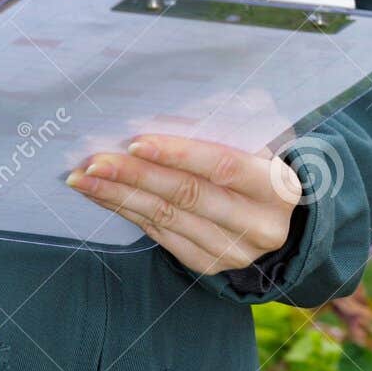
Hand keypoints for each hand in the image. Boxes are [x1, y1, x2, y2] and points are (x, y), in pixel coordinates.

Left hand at [65, 133, 304, 274]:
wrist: (287, 220)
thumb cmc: (263, 163)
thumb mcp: (261, 142)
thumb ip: (229, 123)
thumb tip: (174, 105)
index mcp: (276, 187)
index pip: (222, 167)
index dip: (178, 154)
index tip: (135, 141)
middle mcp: (257, 225)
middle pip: (186, 196)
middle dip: (135, 176)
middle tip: (93, 161)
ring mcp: (233, 251)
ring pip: (166, 219)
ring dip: (119, 196)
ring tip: (83, 178)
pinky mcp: (209, 264)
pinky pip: (160, 236)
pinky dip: (127, 212)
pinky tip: (101, 195)